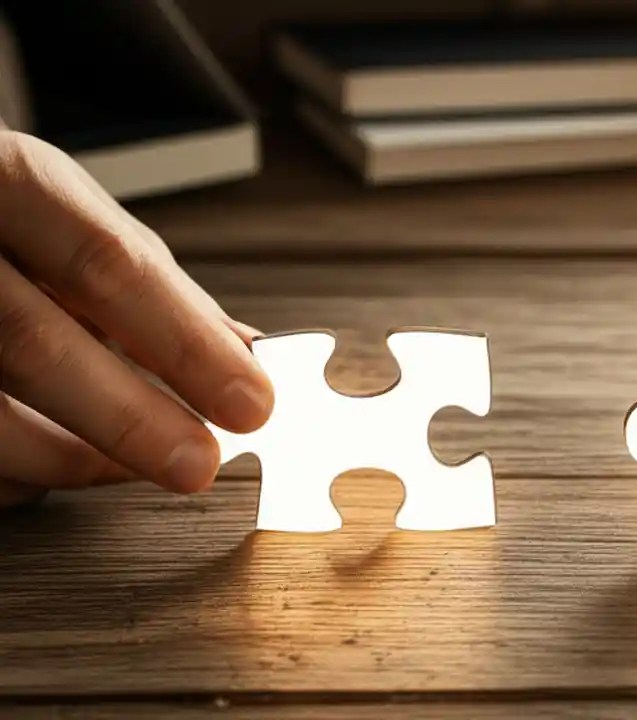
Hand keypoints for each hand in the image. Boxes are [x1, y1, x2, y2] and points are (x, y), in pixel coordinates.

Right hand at [0, 131, 272, 507]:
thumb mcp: (61, 214)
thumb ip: (145, 281)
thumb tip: (246, 355)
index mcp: (1, 175)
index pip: (105, 262)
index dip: (184, 340)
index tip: (254, 402)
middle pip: (31, 342)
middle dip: (128, 417)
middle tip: (198, 463)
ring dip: (67, 457)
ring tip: (129, 468)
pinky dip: (11, 471)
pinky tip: (52, 464)